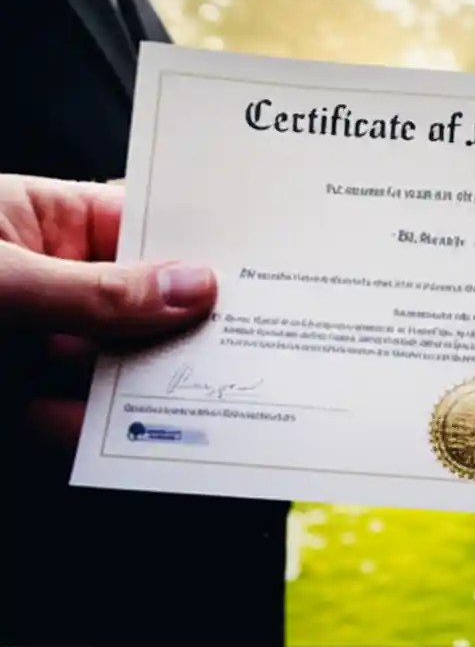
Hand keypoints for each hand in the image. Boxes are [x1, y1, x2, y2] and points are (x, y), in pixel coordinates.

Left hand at [0, 176, 215, 451]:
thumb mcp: (0, 281)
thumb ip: (98, 291)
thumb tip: (196, 287)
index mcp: (37, 221)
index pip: (137, 227)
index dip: (195, 248)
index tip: (256, 276)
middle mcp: (41, 280)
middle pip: (138, 305)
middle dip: (181, 331)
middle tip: (239, 350)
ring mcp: (25, 344)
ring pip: (109, 368)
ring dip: (142, 391)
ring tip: (185, 407)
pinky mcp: (12, 404)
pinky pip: (67, 419)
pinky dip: (90, 434)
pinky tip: (113, 445)